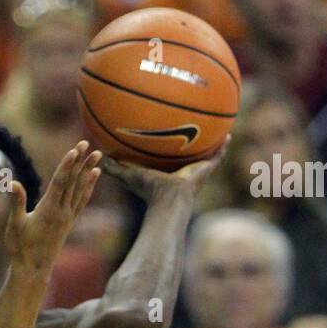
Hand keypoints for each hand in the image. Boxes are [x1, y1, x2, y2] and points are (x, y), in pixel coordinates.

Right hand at [5, 141, 100, 272]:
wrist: (34, 269)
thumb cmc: (20, 248)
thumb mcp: (14, 225)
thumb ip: (16, 202)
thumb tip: (13, 183)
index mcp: (48, 210)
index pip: (60, 183)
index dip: (67, 165)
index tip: (75, 150)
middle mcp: (62, 211)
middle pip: (73, 182)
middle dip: (80, 161)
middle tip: (88, 144)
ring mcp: (68, 216)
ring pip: (80, 188)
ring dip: (88, 170)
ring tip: (98, 155)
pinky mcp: (69, 221)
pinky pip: (82, 199)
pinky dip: (89, 186)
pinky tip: (94, 176)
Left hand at [100, 137, 230, 202]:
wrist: (169, 199)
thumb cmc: (149, 191)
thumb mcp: (129, 175)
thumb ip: (114, 167)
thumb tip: (98, 157)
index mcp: (168, 172)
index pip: (169, 159)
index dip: (170, 150)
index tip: (170, 137)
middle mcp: (184, 171)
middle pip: (189, 156)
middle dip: (192, 144)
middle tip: (194, 128)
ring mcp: (197, 171)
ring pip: (206, 155)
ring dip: (211, 143)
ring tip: (217, 128)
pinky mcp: (207, 170)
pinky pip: (218, 156)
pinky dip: (223, 146)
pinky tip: (228, 134)